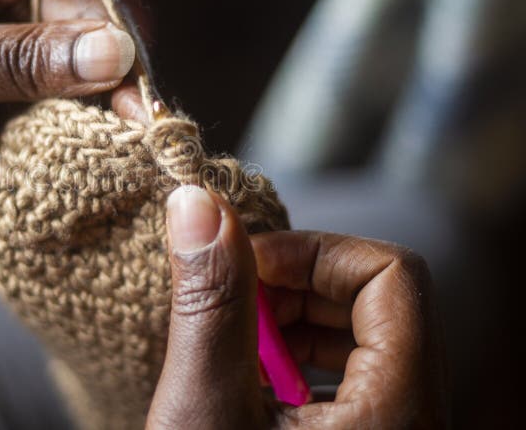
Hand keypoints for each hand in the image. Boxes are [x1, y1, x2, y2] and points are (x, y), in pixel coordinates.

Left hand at [0, 0, 282, 241]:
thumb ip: (24, 58)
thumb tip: (122, 57)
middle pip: (108, 9)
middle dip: (135, 58)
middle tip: (147, 113)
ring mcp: (14, 47)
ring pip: (99, 66)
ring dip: (120, 102)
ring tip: (135, 140)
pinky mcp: (13, 100)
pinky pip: (75, 106)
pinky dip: (95, 128)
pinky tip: (107, 150)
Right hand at [148, 186, 447, 428]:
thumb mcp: (207, 406)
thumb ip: (211, 301)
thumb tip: (198, 203)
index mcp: (399, 408)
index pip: (393, 274)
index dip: (316, 253)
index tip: (248, 264)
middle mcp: (413, 416)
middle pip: (377, 297)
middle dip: (292, 284)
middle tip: (231, 301)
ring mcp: (389, 426)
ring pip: (358, 332)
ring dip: (288, 317)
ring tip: (231, 338)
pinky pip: (346, 368)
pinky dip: (292, 352)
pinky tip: (244, 372)